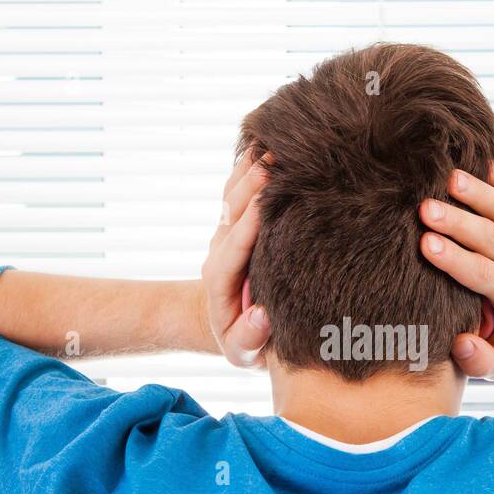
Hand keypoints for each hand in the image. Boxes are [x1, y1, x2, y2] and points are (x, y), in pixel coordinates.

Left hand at [202, 152, 270, 367]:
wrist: (236, 325)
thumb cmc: (249, 341)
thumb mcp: (245, 354)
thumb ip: (249, 340)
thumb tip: (261, 317)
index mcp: (220, 283)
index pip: (232, 250)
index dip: (247, 227)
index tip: (264, 204)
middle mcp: (220, 251)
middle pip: (230, 213)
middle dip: (250, 188)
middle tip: (273, 162)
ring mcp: (225, 232)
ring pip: (231, 195)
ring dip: (250, 169)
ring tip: (273, 143)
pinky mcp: (234, 221)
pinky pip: (237, 187)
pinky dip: (250, 164)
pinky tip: (268, 140)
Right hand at [418, 165, 493, 379]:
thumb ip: (481, 361)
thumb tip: (461, 344)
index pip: (483, 274)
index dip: (456, 259)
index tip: (426, 246)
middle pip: (490, 236)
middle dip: (458, 222)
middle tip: (425, 209)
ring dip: (476, 191)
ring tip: (448, 176)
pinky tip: (477, 157)